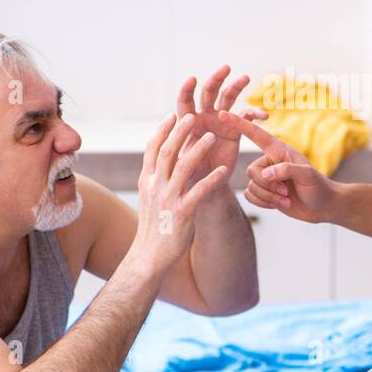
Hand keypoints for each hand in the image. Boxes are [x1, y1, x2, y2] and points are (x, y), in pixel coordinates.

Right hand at [129, 113, 231, 274]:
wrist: (149, 257)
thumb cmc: (154, 227)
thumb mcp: (150, 199)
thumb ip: (156, 179)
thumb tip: (162, 162)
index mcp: (147, 181)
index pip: (153, 149)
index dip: (163, 130)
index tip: (174, 114)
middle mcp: (155, 187)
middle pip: (167, 152)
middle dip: (180, 132)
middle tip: (194, 116)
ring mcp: (167, 199)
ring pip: (183, 168)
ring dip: (198, 150)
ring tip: (213, 136)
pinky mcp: (182, 213)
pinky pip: (199, 192)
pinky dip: (212, 179)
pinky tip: (224, 170)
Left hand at [174, 65, 267, 189]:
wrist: (208, 184)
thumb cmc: (189, 174)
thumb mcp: (181, 164)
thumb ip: (179, 151)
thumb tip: (177, 138)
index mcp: (187, 121)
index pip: (185, 101)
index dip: (187, 90)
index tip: (192, 79)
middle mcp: (203, 115)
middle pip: (209, 92)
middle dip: (216, 79)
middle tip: (225, 68)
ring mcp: (220, 119)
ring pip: (228, 97)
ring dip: (236, 86)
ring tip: (245, 78)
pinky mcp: (235, 128)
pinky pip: (246, 117)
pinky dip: (254, 114)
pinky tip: (263, 115)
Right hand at [220, 111, 335, 222]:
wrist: (322, 206)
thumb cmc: (318, 187)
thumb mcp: (307, 175)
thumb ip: (286, 170)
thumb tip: (266, 173)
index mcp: (279, 150)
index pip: (256, 134)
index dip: (239, 124)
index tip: (223, 114)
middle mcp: (269, 161)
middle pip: (252, 171)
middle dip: (268, 186)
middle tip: (286, 191)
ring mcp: (266, 177)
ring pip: (252, 186)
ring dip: (269, 197)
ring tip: (287, 199)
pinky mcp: (264, 192)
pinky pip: (250, 196)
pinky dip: (264, 203)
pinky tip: (279, 204)